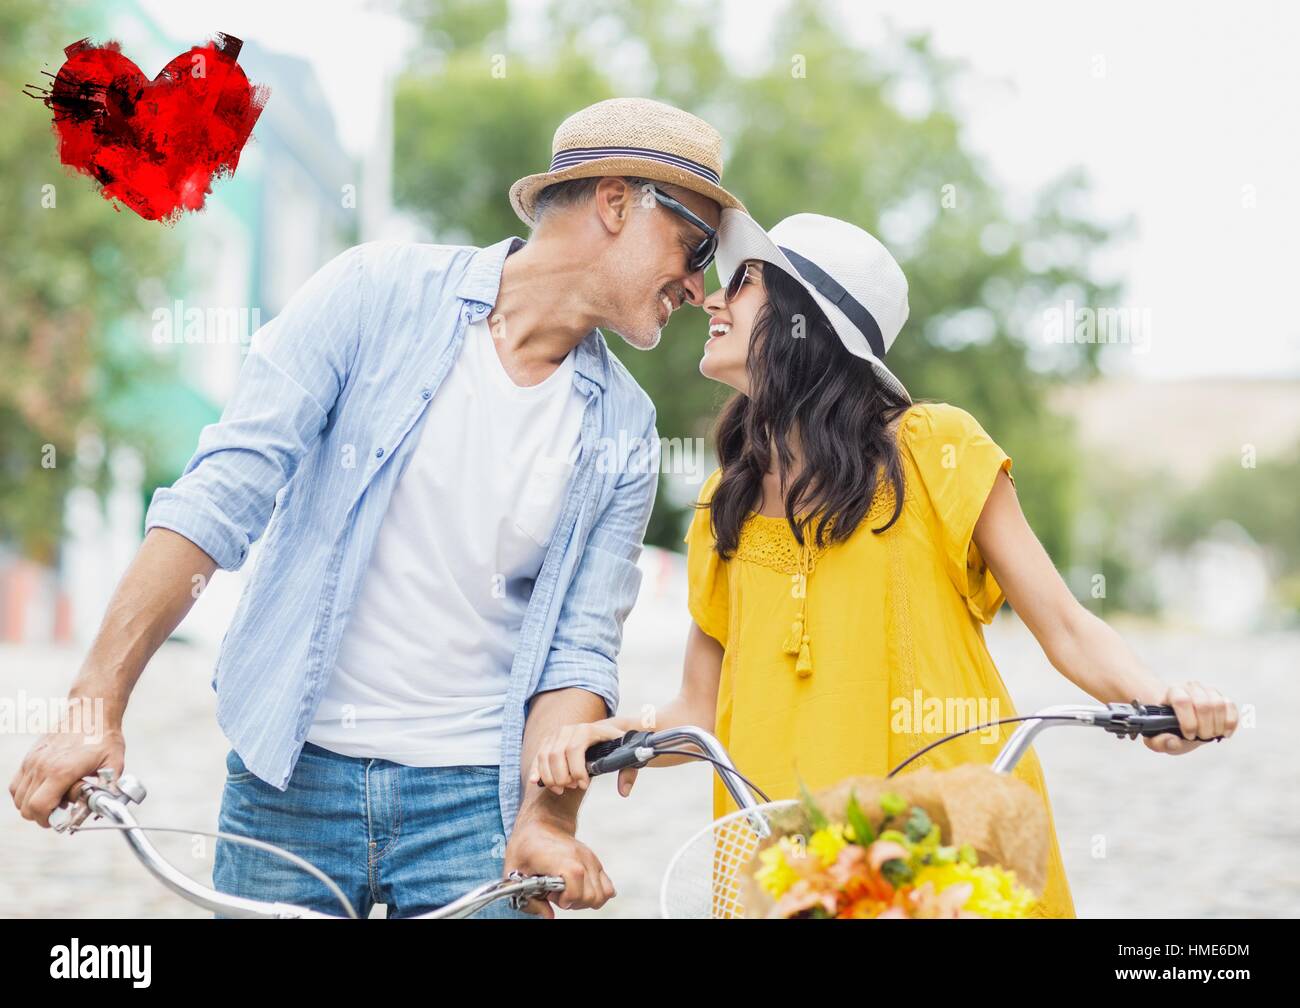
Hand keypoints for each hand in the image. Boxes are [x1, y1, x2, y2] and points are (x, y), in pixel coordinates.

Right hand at [9, 720, 124, 828]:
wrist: (91, 710)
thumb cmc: (103, 736)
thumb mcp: (114, 763)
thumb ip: (110, 788)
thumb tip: (105, 808)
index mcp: (62, 770)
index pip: (39, 807)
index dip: (48, 820)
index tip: (61, 820)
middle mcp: (42, 766)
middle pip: (26, 807)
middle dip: (42, 816)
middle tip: (61, 810)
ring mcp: (32, 761)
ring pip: (18, 798)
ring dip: (33, 805)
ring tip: (56, 798)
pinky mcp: (29, 757)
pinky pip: (16, 784)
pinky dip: (25, 794)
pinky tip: (45, 790)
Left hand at [503, 811, 614, 917]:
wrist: (543, 821)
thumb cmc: (526, 845)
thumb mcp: (513, 871)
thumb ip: (528, 899)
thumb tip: (548, 915)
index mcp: (559, 860)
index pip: (576, 891)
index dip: (564, 900)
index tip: (549, 893)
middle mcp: (580, 859)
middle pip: (591, 896)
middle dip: (573, 902)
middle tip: (556, 892)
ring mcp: (590, 859)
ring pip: (603, 895)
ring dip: (585, 899)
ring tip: (567, 890)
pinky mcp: (596, 861)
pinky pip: (608, 888)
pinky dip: (596, 894)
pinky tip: (579, 888)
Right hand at [527, 715, 642, 796]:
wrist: (605, 732)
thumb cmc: (615, 745)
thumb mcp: (626, 755)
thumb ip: (629, 772)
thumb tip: (624, 791)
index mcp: (587, 729)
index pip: (575, 749)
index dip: (577, 770)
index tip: (583, 785)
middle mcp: (569, 729)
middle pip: (556, 755)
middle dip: (562, 776)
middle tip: (572, 788)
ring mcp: (556, 735)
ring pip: (544, 757)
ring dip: (550, 777)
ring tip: (561, 789)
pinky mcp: (548, 742)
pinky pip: (538, 757)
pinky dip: (536, 770)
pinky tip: (535, 781)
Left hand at [1139, 681, 1237, 754]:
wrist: (1180, 720)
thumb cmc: (1168, 728)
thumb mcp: (1158, 738)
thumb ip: (1159, 742)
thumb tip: (1172, 741)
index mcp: (1171, 693)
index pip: (1181, 700)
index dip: (1188, 721)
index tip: (1189, 736)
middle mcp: (1190, 688)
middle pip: (1203, 704)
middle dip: (1205, 727)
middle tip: (1201, 737)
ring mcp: (1207, 691)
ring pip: (1219, 704)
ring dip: (1217, 725)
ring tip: (1211, 735)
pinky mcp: (1222, 698)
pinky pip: (1231, 707)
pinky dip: (1230, 723)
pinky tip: (1224, 733)